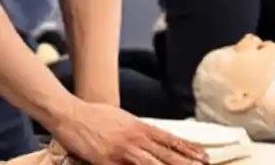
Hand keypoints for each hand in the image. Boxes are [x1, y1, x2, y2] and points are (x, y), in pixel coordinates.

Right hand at [52, 100, 205, 164]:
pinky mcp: (106, 161)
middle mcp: (134, 138)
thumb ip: (137, 129)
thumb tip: (150, 137)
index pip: (169, 139)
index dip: (187, 148)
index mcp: (139, 126)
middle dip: (185, 161)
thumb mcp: (121, 118)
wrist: (71, 114)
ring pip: (151, 163)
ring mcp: (121, 150)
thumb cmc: (94, 115)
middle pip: (165, 152)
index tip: (202, 155)